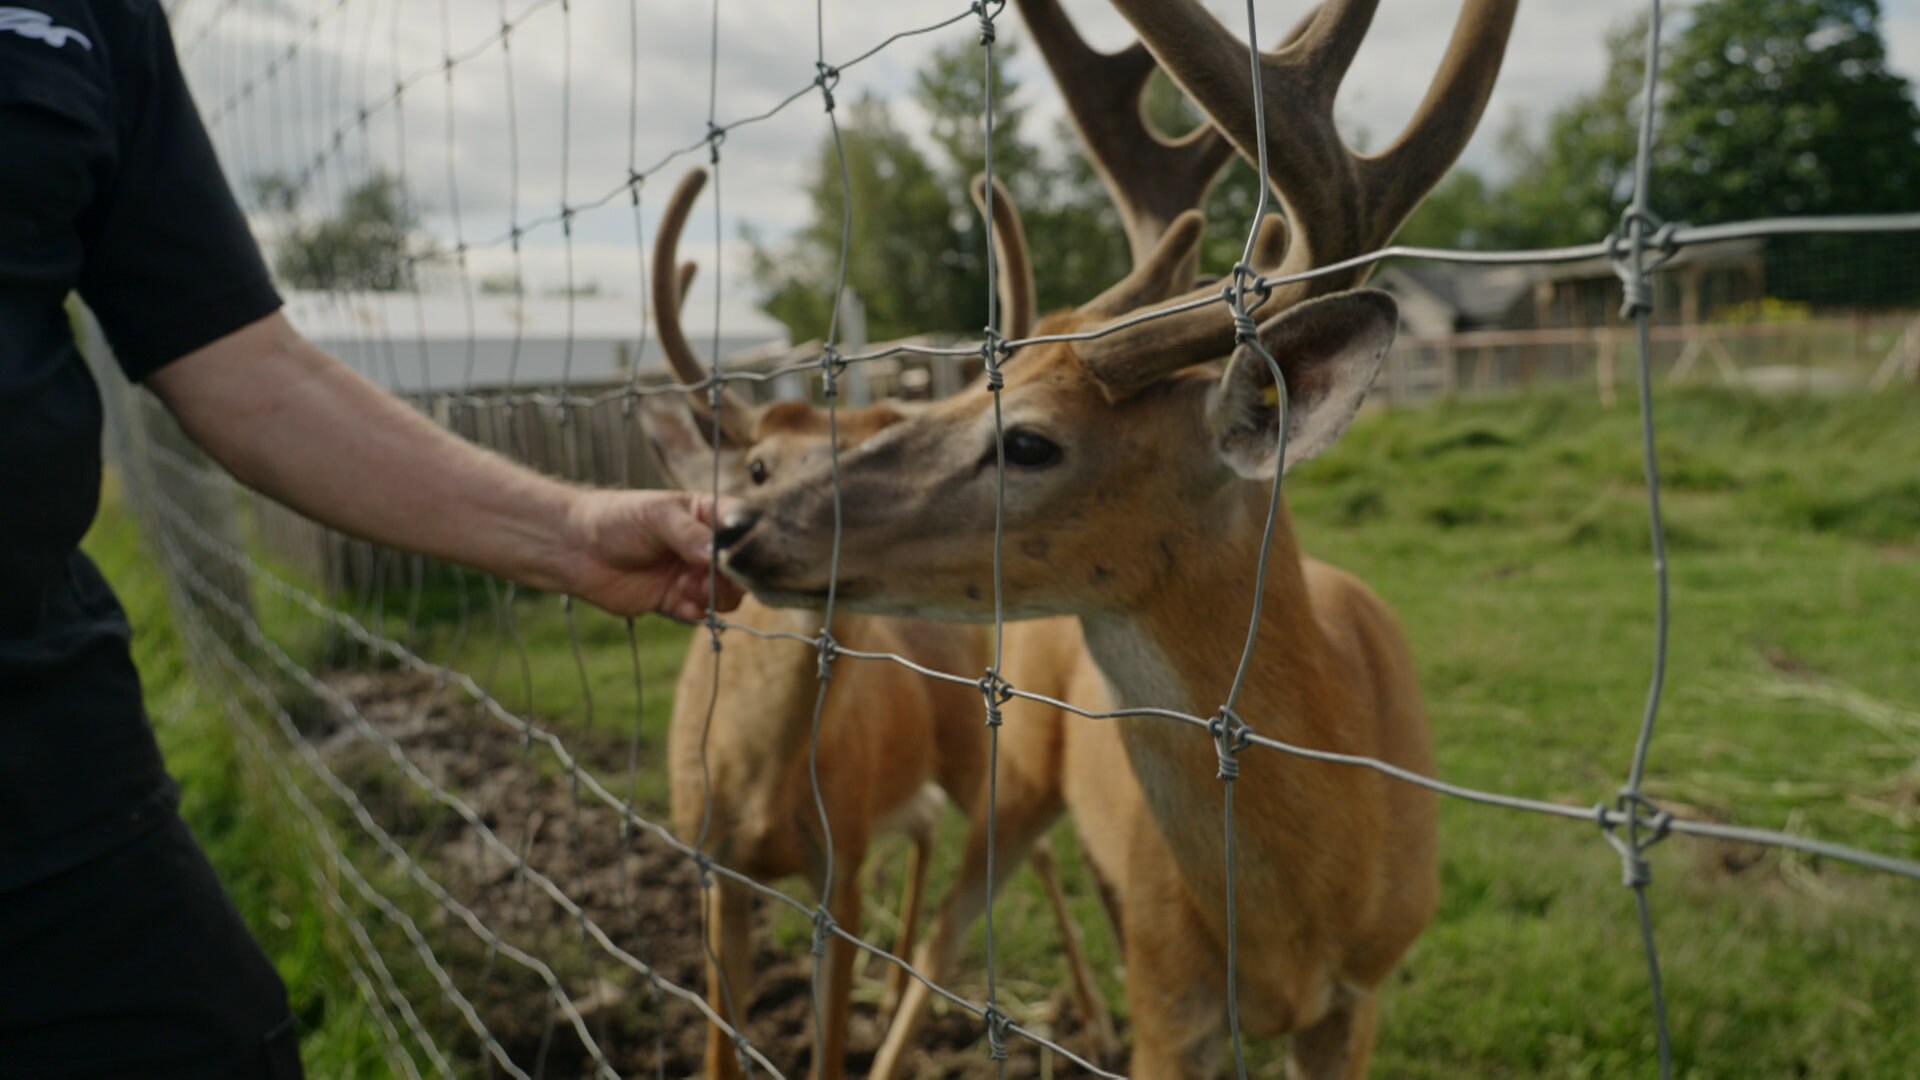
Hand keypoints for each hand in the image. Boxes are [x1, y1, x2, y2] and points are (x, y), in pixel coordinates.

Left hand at [565, 489, 746, 620]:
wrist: (576, 548)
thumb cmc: (617, 518)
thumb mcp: (657, 516)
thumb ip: (691, 535)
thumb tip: (720, 556)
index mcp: (708, 515)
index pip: (746, 528)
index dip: (754, 543)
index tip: (744, 555)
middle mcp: (706, 546)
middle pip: (742, 568)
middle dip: (733, 576)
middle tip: (711, 577)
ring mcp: (692, 574)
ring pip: (727, 595)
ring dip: (715, 596)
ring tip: (691, 588)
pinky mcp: (676, 600)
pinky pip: (701, 613)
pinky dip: (698, 612)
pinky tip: (682, 603)